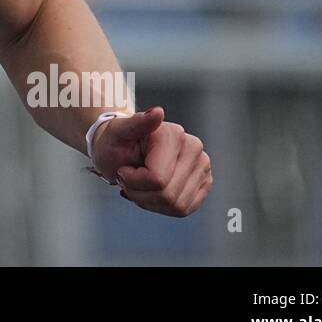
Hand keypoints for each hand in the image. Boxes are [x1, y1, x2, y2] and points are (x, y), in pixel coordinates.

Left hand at [92, 106, 211, 216]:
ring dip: (150, 201)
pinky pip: (184, 209)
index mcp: (174, 134)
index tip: (123, 170)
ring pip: (176, 205)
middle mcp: (194, 148)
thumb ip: (136, 123)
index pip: (156, 179)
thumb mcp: (117, 134)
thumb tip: (157, 112)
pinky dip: (162, 206)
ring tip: (140, 184)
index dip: (133, 181)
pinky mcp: (204, 183)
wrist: (123, 152)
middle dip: (141, 193)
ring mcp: (202, 166)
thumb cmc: (116, 144)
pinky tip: (152, 191)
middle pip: (167, 195)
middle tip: (129, 179)